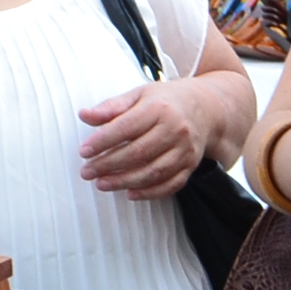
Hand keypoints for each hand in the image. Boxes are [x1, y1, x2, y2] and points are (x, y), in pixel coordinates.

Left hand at [76, 79, 210, 199]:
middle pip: (138, 152)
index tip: (84, 151)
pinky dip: (150, 193)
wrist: (206, 108)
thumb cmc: (166, 101)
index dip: (103, 141)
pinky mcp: (191, 165)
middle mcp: (175, 129)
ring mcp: (185, 149)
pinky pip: (171, 184)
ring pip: (153, 171)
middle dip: (108, 165)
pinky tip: (130, 194)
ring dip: (125, 181)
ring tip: (102, 184)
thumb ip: (111, 107)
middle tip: (87, 172)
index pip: (126, 126)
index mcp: (159, 108)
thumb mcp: (138, 95)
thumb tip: (84, 115)